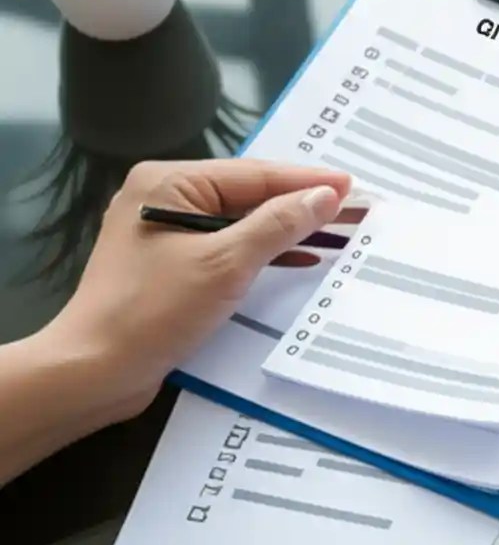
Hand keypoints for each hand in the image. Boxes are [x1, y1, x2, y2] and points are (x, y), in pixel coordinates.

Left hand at [46, 158, 351, 414]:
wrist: (96, 370)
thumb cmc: (153, 311)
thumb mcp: (224, 264)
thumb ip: (278, 225)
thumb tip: (325, 196)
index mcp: (169, 183)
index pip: (254, 175)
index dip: (308, 182)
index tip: (354, 186)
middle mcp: (166, 199)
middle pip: (249, 195)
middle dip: (303, 204)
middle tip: (356, 207)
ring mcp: (168, 234)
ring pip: (243, 223)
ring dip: (290, 229)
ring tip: (340, 230)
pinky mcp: (174, 267)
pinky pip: (231, 248)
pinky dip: (267, 253)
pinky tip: (303, 256)